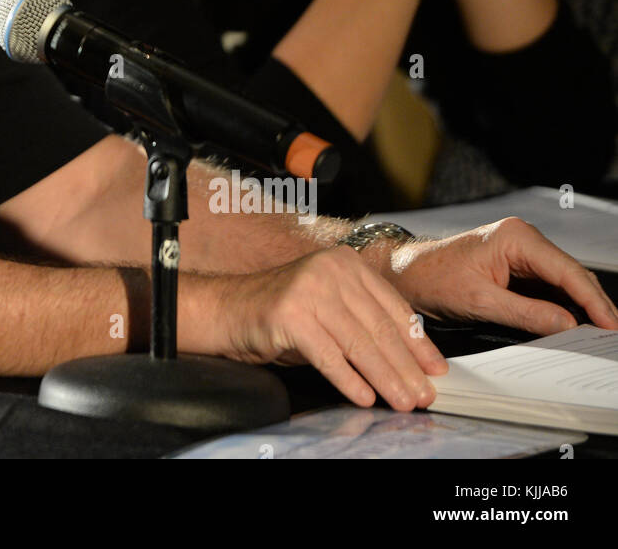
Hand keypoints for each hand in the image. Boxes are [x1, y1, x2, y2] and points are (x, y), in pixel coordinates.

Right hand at [197, 245, 447, 410]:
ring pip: (358, 343)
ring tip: (401, 401)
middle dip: (405, 367)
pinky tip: (364, 397)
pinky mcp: (289, 315)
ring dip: (384, 378)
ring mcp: (308, 290)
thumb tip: (413, 360)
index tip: (435, 370)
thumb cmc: (284, 314)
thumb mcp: (330, 308)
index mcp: (345, 263)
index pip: (392, 307)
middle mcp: (329, 270)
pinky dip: (348, 379)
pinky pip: (328, 355)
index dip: (418, 343)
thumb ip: (365, 322)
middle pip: (378, 327)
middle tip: (423, 395)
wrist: (229, 309)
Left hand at [385, 218, 617, 334]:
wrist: (407, 273)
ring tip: (602, 333)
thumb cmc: (432, 279)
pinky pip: (550, 286)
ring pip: (565, 281)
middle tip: (613, 334)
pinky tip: (578, 325)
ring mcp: (522, 251)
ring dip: (583, 307)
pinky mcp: (518, 265)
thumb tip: (568, 324)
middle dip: (595, 305)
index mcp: (516, 237)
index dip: (594, 301)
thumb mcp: (479, 302)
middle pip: (572, 275)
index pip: (567, 271)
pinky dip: (566, 305)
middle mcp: (523, 238)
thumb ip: (526, 313)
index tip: (611, 326)